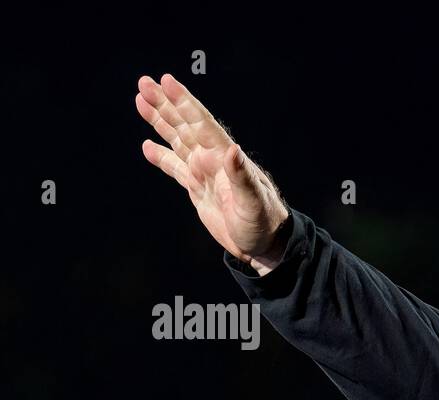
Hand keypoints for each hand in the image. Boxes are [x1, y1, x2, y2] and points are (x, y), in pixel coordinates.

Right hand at [136, 74, 289, 274]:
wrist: (264, 246)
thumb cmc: (264, 224)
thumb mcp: (254, 202)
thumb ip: (242, 176)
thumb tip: (231, 149)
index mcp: (225, 159)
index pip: (201, 124)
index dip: (184, 102)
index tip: (167, 81)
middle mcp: (213, 160)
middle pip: (185, 125)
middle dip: (165, 104)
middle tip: (145, 82)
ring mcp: (204, 173)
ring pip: (177, 141)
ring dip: (160, 121)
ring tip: (141, 100)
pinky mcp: (198, 188)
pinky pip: (175, 168)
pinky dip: (161, 157)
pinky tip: (147, 146)